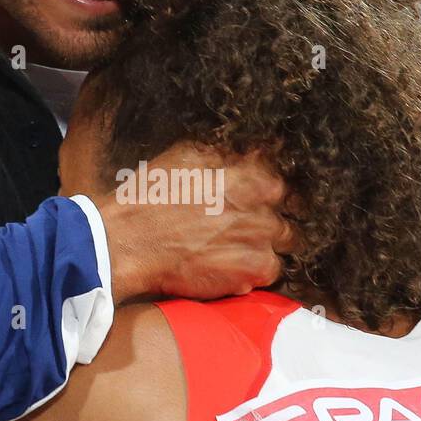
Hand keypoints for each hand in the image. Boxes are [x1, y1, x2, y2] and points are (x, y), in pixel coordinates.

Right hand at [93, 144, 292, 303]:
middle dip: (272, 215)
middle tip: (246, 222)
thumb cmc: (152, 196)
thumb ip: (229, 153)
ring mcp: (264, 242)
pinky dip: (254, 269)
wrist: (128, 242)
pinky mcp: (255, 272)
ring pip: (283, 243)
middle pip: (292, 212)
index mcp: (255, 175)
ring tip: (236, 245)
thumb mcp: (189, 156)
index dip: (271, 188)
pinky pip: (269, 271)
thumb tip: (257, 148)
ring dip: (267, 243)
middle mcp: (267, 207)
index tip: (260, 196)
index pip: (285, 178)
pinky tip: (229, 264)